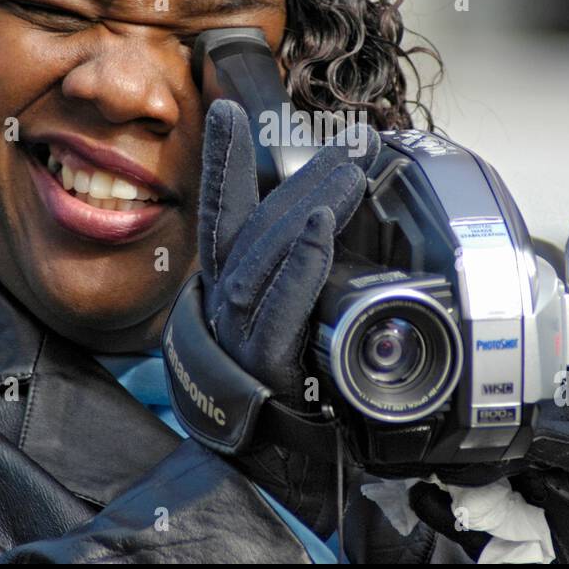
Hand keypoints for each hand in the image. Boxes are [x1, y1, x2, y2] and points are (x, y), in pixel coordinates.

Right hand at [187, 99, 380, 534]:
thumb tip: (329, 207)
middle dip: (301, 177)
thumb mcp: (272, 308)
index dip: (224, 158)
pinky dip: (301, 264)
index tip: (229, 111)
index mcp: (223, 280)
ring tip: (349, 173)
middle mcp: (223, 299)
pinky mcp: (265, 361)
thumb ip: (287, 262)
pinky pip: (281, 305)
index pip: (220, 208)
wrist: (270, 458)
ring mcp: (240, 330)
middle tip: (348, 145)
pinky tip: (319, 231)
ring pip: (268, 254)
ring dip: (312, 206)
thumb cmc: (277, 371)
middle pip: (255, 224)